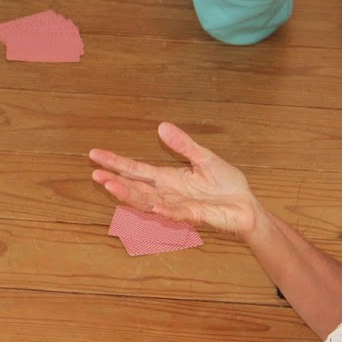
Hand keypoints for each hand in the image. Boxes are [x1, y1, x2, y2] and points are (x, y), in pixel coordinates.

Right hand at [89, 122, 266, 239]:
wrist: (247, 206)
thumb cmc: (226, 185)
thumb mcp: (203, 158)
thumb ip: (183, 145)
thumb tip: (161, 126)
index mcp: (167, 178)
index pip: (136, 170)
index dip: (116, 163)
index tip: (94, 155)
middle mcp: (168, 193)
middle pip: (136, 187)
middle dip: (115, 181)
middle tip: (95, 174)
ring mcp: (179, 206)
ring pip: (149, 201)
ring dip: (130, 195)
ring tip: (111, 187)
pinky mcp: (196, 215)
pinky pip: (178, 213)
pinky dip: (166, 210)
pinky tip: (155, 205)